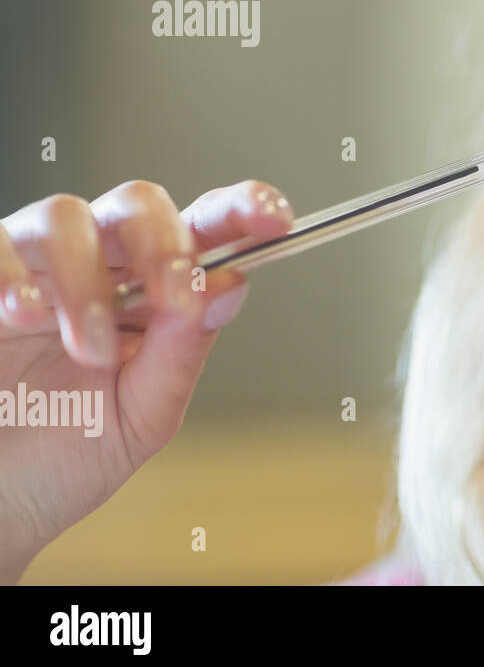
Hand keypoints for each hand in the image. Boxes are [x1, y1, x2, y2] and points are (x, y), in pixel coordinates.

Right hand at [0, 179, 293, 582]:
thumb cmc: (62, 461)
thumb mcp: (140, 417)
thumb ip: (182, 352)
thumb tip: (231, 284)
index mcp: (151, 294)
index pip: (203, 231)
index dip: (241, 210)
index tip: (274, 218)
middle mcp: (96, 266)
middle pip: (139, 206)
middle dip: (166, 244)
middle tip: (173, 298)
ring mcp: (32, 267)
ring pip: (67, 216)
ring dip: (88, 281)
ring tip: (87, 348)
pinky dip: (13, 276)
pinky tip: (22, 317)